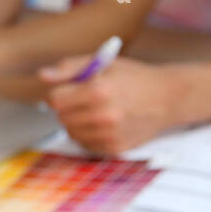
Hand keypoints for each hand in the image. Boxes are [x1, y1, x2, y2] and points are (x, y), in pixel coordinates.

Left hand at [37, 56, 183, 153]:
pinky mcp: (115, 149)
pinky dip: (89, 134)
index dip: (61, 92)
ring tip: (95, 109)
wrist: (167, 98)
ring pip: (71, 132)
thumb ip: (70, 67)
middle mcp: (104, 116)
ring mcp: (110, 135)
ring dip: (77, 121)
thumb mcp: (103, 62)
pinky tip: (104, 122)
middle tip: (85, 98)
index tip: (71, 89)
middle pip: (62, 117)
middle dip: (68, 107)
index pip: (55, 100)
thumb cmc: (135, 77)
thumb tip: (42, 75)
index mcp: (98, 91)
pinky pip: (86, 144)